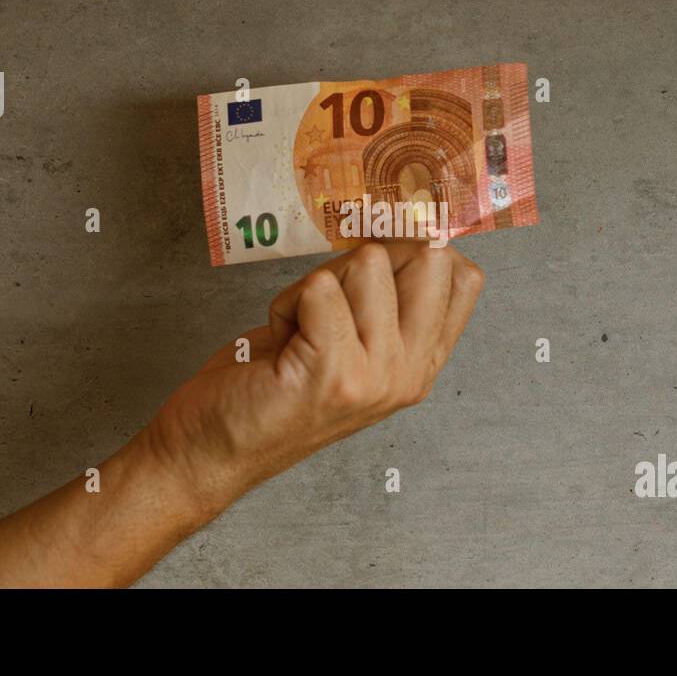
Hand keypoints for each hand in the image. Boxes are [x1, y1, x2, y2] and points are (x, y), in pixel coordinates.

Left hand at [145, 242, 483, 515]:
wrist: (212, 449)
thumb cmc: (273, 387)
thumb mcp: (350, 341)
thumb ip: (384, 299)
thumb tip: (401, 227)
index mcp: (423, 361)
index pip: (464, 277)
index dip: (417, 249)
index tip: (372, 264)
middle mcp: (410, 372)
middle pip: (426, 258)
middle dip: (365, 261)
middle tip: (327, 306)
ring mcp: (377, 376)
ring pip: (368, 264)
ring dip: (316, 286)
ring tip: (298, 330)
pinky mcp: (333, 374)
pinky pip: (320, 289)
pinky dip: (288, 302)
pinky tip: (280, 339)